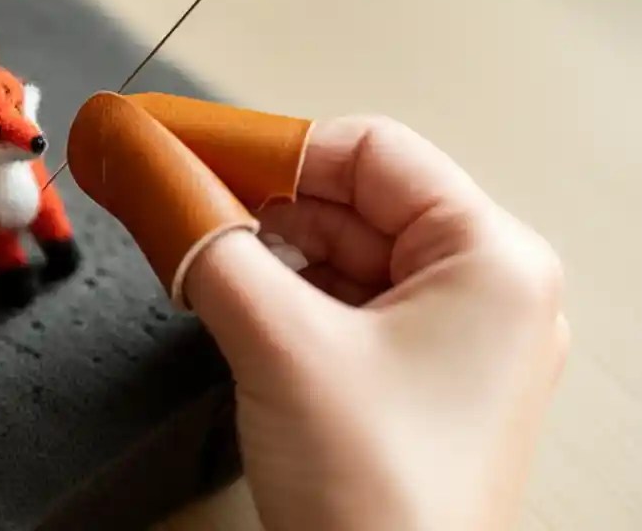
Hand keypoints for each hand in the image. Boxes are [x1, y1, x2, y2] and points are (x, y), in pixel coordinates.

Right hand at [183, 116, 567, 529]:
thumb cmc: (382, 502)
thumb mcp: (281, 344)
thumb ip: (208, 242)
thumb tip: (147, 168)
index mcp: (494, 261)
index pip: (371, 152)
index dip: (272, 147)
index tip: (190, 145)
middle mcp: (490, 293)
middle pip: (357, 201)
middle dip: (262, 202)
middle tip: (179, 194)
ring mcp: (458, 342)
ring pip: (346, 255)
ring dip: (269, 252)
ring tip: (202, 256)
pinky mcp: (421, 382)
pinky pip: (347, 306)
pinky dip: (287, 297)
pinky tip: (237, 301)